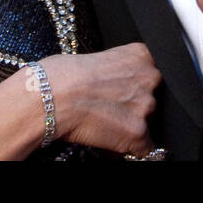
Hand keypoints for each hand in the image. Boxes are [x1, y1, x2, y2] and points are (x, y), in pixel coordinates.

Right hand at [39, 43, 158, 155]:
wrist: (50, 96)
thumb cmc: (62, 74)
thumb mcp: (99, 57)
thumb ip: (119, 68)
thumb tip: (118, 84)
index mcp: (141, 54)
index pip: (152, 73)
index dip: (137, 86)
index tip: (125, 92)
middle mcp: (149, 78)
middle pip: (152, 97)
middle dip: (136, 105)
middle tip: (110, 109)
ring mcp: (145, 106)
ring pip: (148, 122)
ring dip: (131, 125)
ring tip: (105, 123)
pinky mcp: (138, 132)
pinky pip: (143, 147)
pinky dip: (128, 147)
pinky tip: (109, 140)